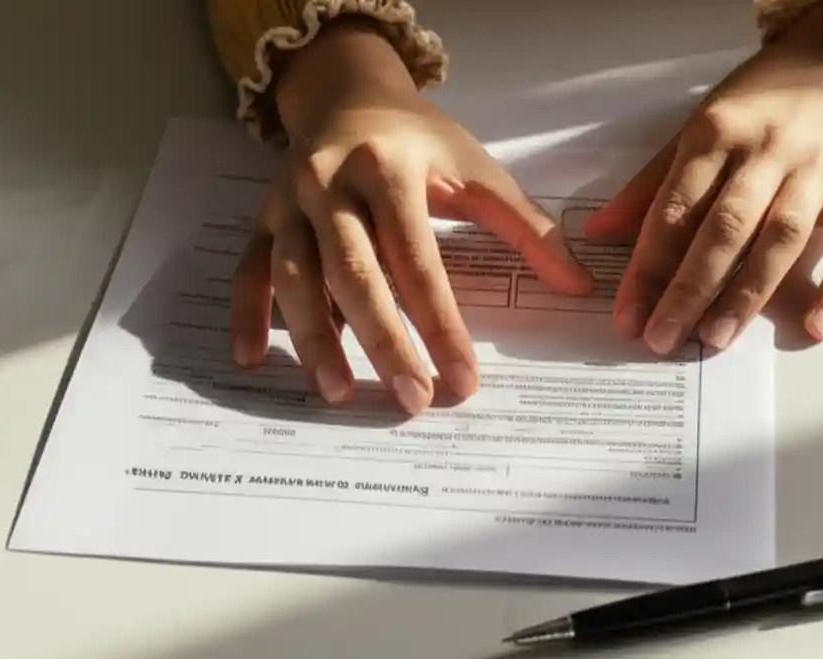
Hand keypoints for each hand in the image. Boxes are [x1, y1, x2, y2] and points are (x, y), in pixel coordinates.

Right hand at [231, 20, 591, 413]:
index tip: (464, 379)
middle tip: (413, 400)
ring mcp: (288, 202)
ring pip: (294, 277)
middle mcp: (331, 183)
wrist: (348, 94)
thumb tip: (575, 284)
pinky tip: (254, 361)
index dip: (441, 324)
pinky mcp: (263, 218)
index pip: (418, 260)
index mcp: (389, 167)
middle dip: (383, 342)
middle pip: (354, 273)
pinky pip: (248, 270)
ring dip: (314, 339)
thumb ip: (527, 227)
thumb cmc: (421, 141)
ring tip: (340, 392)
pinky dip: (247, 315)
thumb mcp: (478, 169)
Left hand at [585, 7, 822, 351]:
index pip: (675, 209)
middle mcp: (768, 152)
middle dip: (688, 289)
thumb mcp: (699, 126)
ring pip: (780, 240)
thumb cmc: (759, 103)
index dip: (647, 266)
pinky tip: (814, 328)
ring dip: (747, 295)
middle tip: (660, 339)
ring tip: (714, 338)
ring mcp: (818, 172)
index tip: (626, 315)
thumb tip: (598, 231)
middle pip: (725, 229)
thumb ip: (651, 183)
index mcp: (717, 132)